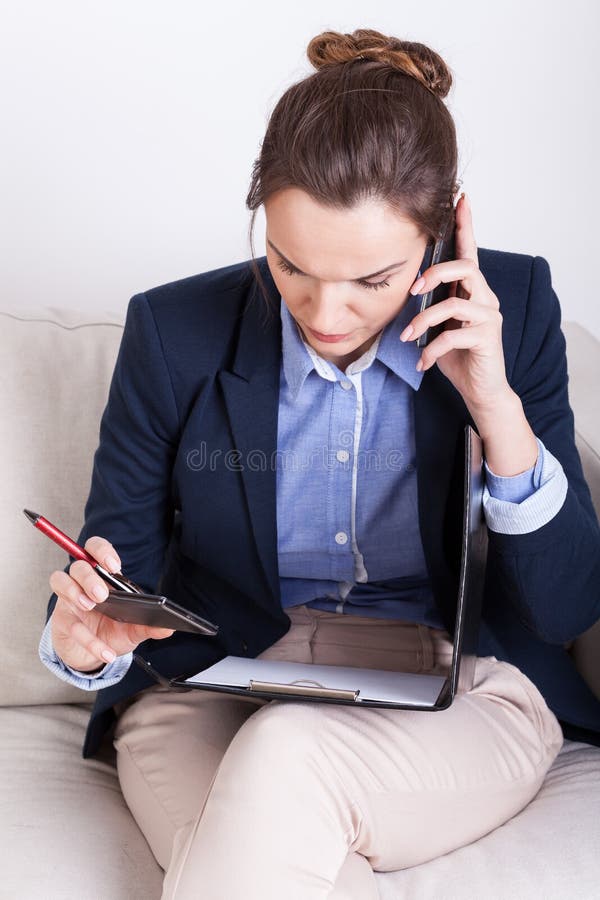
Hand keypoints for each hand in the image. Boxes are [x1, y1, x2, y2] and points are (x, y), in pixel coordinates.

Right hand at [49, 536, 173, 671]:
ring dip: (75, 592)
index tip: (114, 567)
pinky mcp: (62, 621)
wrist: (94, 656)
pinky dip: (89, 640)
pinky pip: (69, 624)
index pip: (96, 550)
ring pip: (61, 581)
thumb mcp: (133, 629)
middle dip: (89, 577)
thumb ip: (149, 626)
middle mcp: (83, 583)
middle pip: (78, 565)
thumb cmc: (112, 632)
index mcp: (104, 578)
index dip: (102, 551)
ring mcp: (69, 600)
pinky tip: (106, 652)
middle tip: (102, 594)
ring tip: (91, 606)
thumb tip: (168, 628)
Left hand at [400, 193, 511, 417]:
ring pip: (454, 304)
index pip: (469, 252)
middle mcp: (485, 298)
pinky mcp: (487, 339)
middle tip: (412, 289)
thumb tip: (403, 291)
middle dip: (435, 274)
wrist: (480, 390)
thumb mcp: (437, 327)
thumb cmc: (457, 356)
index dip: (465, 225)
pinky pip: (453, 336)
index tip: (460, 199)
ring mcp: (489, 317)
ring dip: (424, 320)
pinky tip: (422, 362)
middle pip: (466, 268)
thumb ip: (428, 306)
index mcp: (472, 291)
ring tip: (407, 337)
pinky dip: (431, 350)